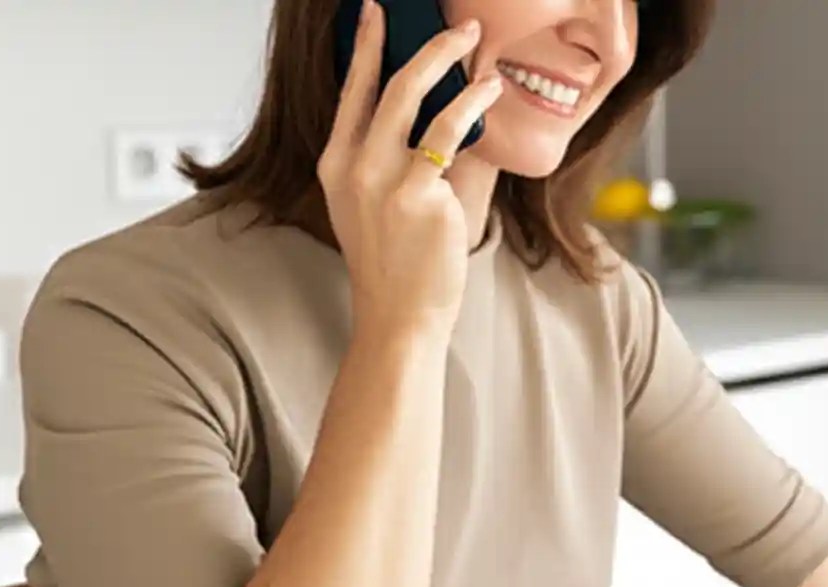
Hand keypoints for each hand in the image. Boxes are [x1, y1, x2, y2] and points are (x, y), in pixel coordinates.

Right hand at [318, 0, 503, 336]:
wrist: (400, 316)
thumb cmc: (403, 263)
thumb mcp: (395, 203)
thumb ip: (423, 156)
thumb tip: (464, 108)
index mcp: (337, 165)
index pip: (351, 92)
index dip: (365, 48)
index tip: (375, 13)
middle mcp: (351, 166)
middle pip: (384, 82)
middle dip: (421, 43)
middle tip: (456, 26)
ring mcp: (380, 178)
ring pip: (413, 95)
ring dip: (448, 59)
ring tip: (476, 42)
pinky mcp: (417, 194)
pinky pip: (448, 132)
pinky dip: (472, 104)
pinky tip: (489, 91)